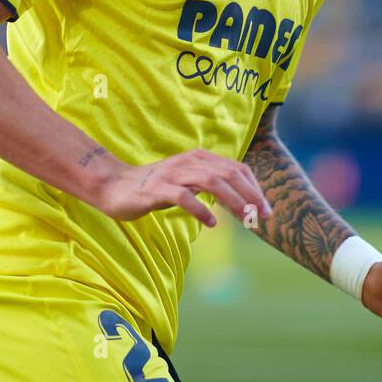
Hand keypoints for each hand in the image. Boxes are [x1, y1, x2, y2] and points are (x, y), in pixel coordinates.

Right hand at [95, 149, 272, 226]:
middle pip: (229, 173)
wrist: (114, 185)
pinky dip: (200, 210)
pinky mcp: (157, 189)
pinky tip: (211, 223)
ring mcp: (173, 174)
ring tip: (246, 219)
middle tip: (264, 216)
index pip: (236, 168)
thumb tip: (238, 199)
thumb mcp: (186, 182)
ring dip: (233, 201)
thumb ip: (208, 185)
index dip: (255, 188)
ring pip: (211, 182)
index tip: (266, 209)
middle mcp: (189, 161)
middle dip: (251, 195)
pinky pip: (183, 197)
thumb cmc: (153, 187)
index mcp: (199, 158)